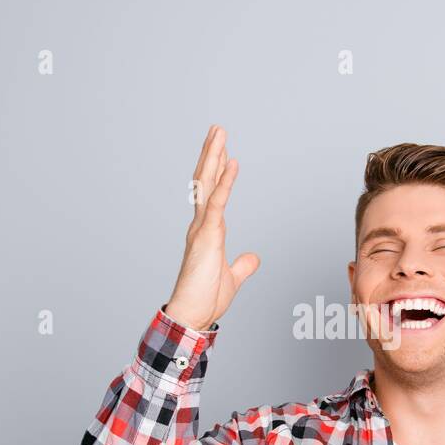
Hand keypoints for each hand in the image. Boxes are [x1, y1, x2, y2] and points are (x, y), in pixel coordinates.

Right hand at [164, 125, 258, 330]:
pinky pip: (217, 203)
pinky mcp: (206, 236)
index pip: (211, 194)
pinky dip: (225, 181)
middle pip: (205, 181)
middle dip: (212, 154)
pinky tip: (231, 162)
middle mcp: (200, 225)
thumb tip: (253, 258)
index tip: (223, 151)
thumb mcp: (232, 277)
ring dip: (213, 157)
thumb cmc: (205, 299)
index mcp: (206, 232)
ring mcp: (201, 228)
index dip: (216, 171)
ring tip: (219, 133)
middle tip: (218, 129)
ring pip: (206, 185)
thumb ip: (243, 265)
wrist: (191, 315)